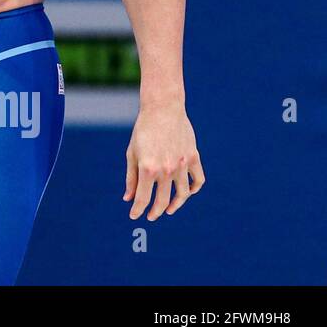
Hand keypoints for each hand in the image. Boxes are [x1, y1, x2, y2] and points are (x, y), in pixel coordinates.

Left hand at [123, 100, 204, 219]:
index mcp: (148, 168)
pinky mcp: (193, 157)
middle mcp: (166, 169)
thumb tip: (128, 198)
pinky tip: (186, 193)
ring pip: (182, 195)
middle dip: (155, 212)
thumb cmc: (143, 130)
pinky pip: (198, 180)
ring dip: (175, 206)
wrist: (163, 109)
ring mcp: (182, 164)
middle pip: (162, 201)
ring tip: (167, 210)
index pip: (143, 198)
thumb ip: (131, 178)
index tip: (134, 216)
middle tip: (151, 216)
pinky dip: (193, 190)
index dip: (138, 210)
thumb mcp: (132, 153)